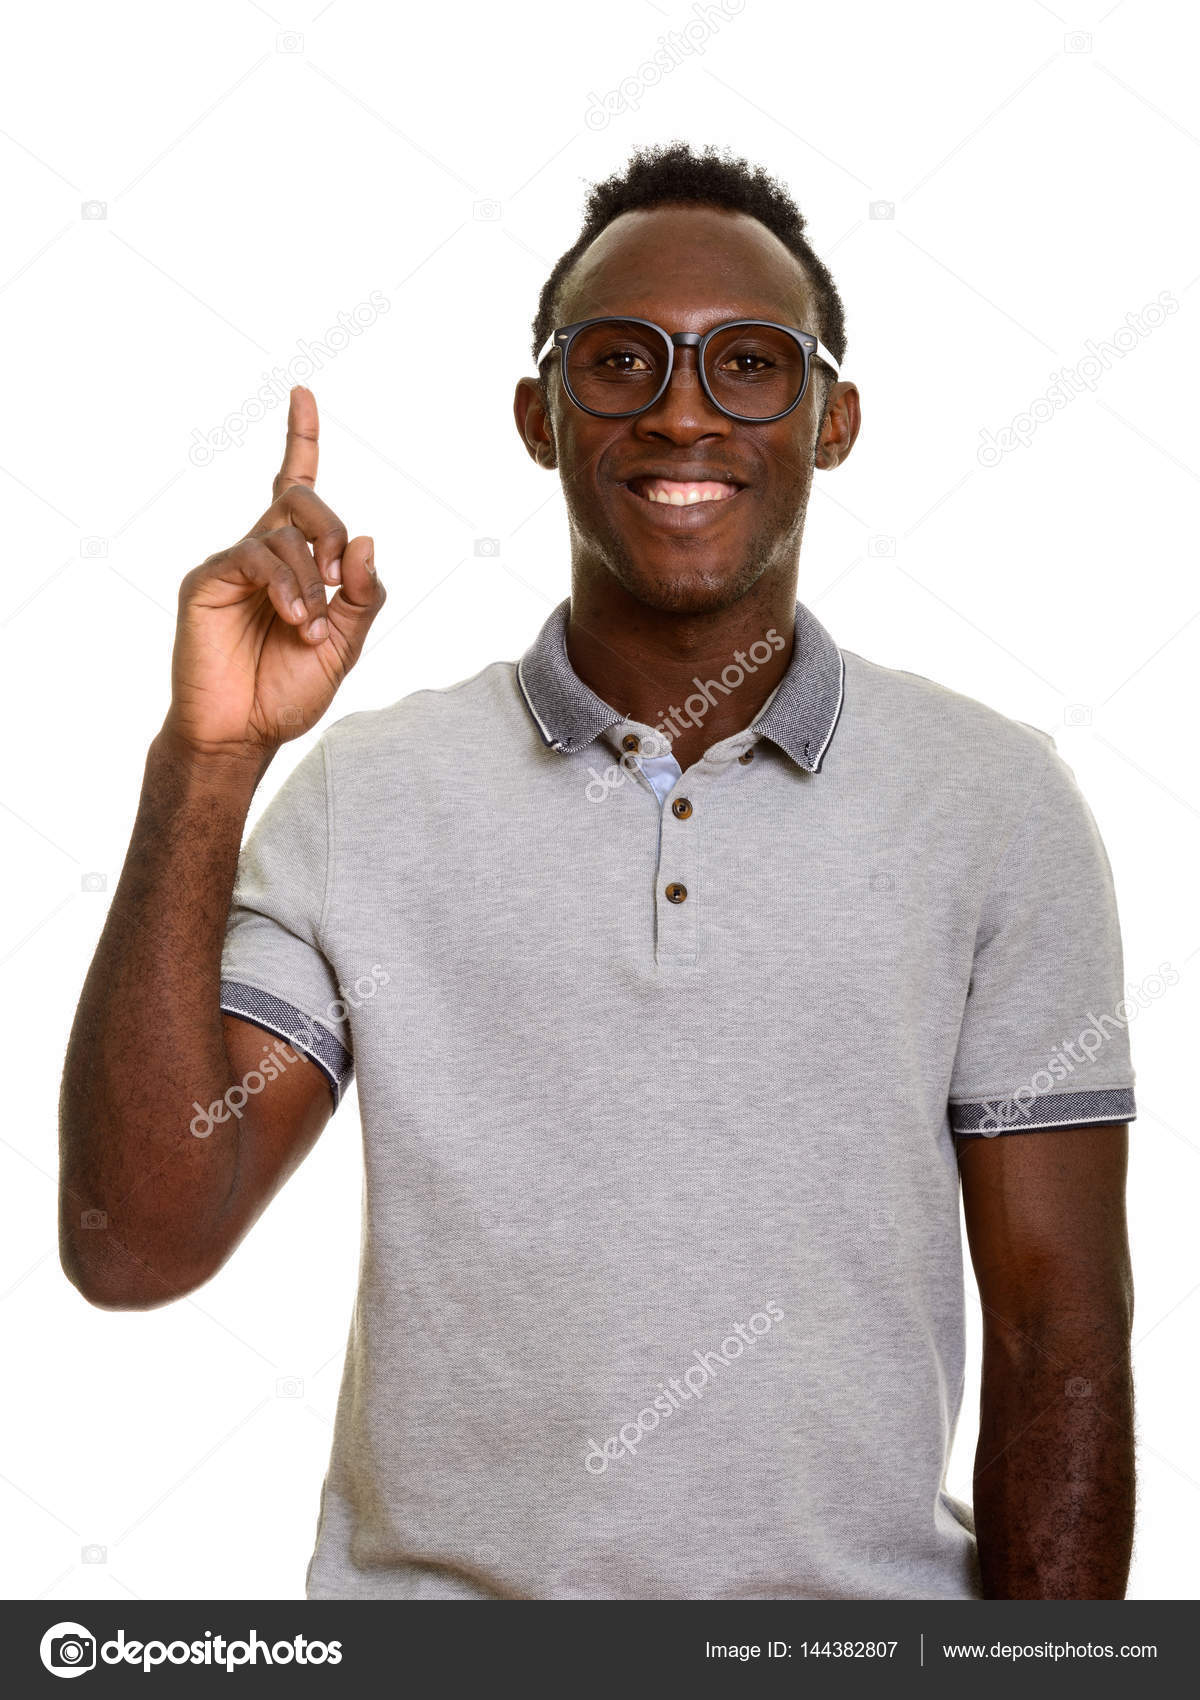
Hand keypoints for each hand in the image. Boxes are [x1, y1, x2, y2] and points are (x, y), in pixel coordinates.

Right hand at [163, 387, 384, 759]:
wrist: (243, 733)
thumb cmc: (287, 690)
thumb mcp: (346, 644)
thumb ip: (363, 596)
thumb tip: (365, 539)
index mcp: (295, 564)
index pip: (297, 489)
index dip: (300, 440)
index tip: (303, 393)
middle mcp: (261, 554)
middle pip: (299, 499)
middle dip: (330, 528)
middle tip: (338, 575)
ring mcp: (231, 564)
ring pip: (282, 534)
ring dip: (309, 581)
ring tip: (308, 628)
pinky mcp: (206, 580)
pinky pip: (251, 555)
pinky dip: (283, 585)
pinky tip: (293, 619)